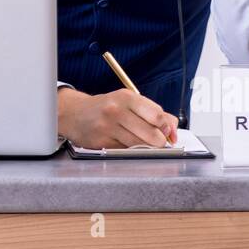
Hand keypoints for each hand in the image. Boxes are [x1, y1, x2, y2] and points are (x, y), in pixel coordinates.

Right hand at [58, 87, 178, 148]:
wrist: (75, 113)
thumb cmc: (107, 108)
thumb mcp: (129, 102)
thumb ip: (154, 113)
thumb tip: (173, 130)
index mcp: (127, 97)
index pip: (157, 115)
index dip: (167, 127)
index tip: (168, 132)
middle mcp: (117, 110)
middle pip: (152, 134)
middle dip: (159, 142)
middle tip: (157, 141)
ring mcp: (108, 127)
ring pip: (140, 146)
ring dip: (145, 148)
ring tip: (141, 142)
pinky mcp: (101, 142)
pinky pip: (126, 152)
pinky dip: (130, 151)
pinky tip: (124, 143)